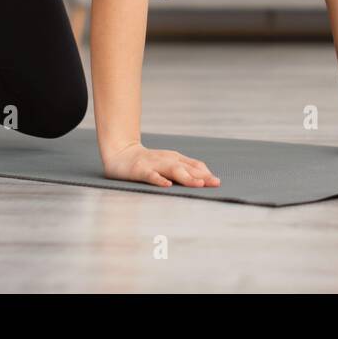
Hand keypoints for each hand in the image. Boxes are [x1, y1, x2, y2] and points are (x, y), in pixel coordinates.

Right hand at [101, 142, 220, 186]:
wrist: (120, 152)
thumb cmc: (147, 161)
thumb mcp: (167, 163)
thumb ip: (183, 170)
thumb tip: (205, 180)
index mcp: (175, 158)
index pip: (194, 165)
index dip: (206, 173)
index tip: (217, 182)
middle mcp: (167, 159)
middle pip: (187, 168)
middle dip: (202, 176)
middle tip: (215, 184)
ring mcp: (153, 164)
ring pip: (172, 170)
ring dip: (186, 177)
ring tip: (198, 184)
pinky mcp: (140, 170)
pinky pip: (151, 175)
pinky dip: (159, 180)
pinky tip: (167, 185)